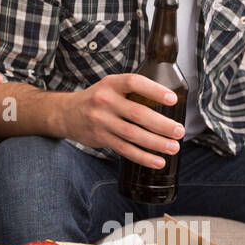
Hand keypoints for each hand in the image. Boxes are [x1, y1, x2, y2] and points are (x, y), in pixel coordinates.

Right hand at [66, 73, 183, 168]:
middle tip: (179, 131)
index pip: (134, 83)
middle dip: (162, 124)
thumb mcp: (110, 87)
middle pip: (137, 114)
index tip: (173, 99)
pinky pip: (125, 149)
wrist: (65, 113)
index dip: (154, 90)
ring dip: (156, 143)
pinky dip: (143, 157)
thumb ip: (132, 92)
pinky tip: (157, 161)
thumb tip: (168, 101)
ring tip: (173, 147)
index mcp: (111, 84)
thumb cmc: (96, 99)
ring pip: (133, 134)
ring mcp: (101, 120)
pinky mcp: (100, 138)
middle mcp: (104, 101)